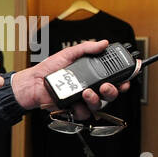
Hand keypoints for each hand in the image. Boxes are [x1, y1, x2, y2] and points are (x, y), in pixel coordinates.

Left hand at [11, 39, 130, 117]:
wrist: (31, 82)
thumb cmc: (48, 69)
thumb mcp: (68, 54)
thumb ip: (86, 48)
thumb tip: (103, 43)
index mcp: (91, 75)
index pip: (112, 79)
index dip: (122, 80)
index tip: (126, 78)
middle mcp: (89, 88)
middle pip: (110, 94)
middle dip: (113, 91)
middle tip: (107, 86)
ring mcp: (81, 99)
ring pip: (98, 105)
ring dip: (96, 100)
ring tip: (87, 92)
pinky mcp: (72, 109)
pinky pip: (83, 113)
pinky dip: (82, 109)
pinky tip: (77, 101)